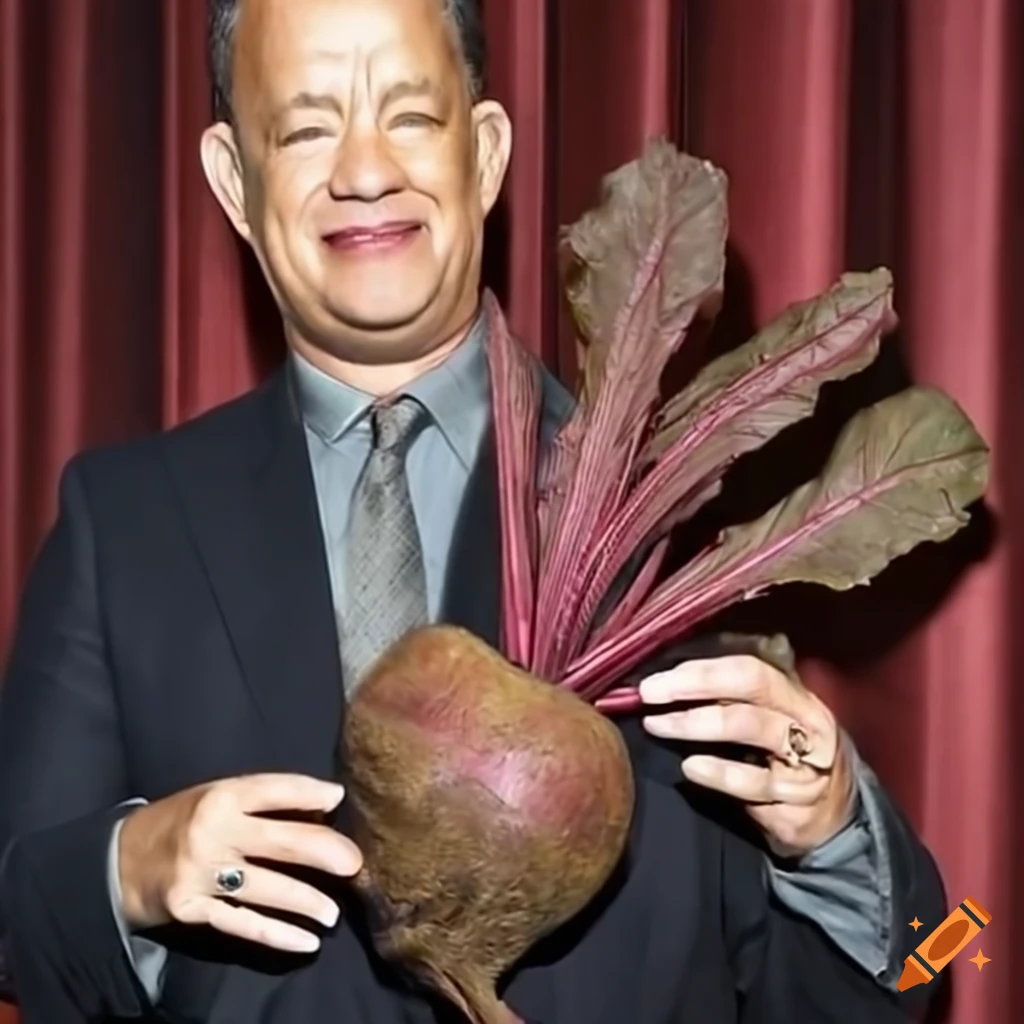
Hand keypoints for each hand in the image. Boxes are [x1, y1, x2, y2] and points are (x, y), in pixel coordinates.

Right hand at [118, 774, 361, 952]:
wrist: (119, 860)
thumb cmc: (184, 821)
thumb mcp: (216, 797)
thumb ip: (261, 802)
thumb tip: (323, 806)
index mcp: (221, 796)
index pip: (274, 790)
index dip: (309, 792)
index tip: (339, 798)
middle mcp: (212, 832)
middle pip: (278, 842)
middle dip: (323, 852)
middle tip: (354, 864)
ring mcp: (200, 874)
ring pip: (266, 888)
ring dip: (306, 902)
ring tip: (333, 912)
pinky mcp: (191, 910)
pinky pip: (243, 924)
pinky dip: (277, 934)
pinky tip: (307, 941)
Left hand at [639, 650, 854, 855]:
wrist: (833, 819)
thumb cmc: (784, 759)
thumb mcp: (770, 722)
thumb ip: (731, 698)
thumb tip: (671, 676)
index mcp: (794, 694)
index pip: (748, 667)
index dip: (702, 668)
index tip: (659, 676)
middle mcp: (806, 719)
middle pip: (752, 686)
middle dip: (696, 685)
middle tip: (649, 694)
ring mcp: (806, 758)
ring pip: (751, 726)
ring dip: (696, 723)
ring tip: (658, 725)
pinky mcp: (798, 799)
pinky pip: (755, 782)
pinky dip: (718, 773)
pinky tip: (690, 768)